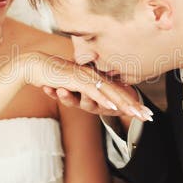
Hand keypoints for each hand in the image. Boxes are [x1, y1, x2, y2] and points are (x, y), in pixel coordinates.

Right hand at [19, 51, 151, 121]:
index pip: (117, 92)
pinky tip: (114, 107)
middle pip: (118, 93)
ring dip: (124, 104)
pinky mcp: (77, 80)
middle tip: (148, 116)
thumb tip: (91, 99)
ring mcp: (86, 77)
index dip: (131, 103)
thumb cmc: (52, 77)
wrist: (34, 66)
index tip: (143, 113)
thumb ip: (83, 92)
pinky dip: (105, 99)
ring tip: (137, 114)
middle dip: (134, 106)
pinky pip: (94, 91)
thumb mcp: (71, 87)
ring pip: (110, 93)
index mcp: (94, 78)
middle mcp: (94, 76)